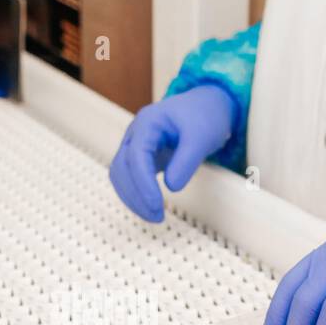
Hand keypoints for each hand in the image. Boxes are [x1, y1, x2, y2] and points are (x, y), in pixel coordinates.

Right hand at [108, 84, 234, 222]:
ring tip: (155, 216)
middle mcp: (135, 133)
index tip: (156, 204)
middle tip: (157, 217)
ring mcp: (134, 145)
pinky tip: (150, 207)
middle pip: (121, 169)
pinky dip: (135, 195)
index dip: (143, 184)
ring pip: (119, 176)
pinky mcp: (139, 157)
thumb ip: (186, 161)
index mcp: (147, 122)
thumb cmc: (204, 116)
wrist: (206, 107)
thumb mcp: (202, 136)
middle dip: (136, 196)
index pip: (136, 157)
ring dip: (132, 198)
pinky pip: (128, 179)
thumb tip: (171, 187)